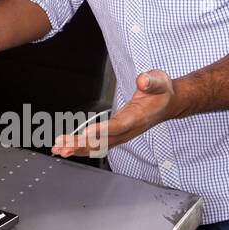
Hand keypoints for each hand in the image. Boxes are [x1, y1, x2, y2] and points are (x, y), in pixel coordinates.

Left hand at [51, 69, 175, 158]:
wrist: (169, 104)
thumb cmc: (162, 92)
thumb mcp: (160, 81)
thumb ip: (151, 81)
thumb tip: (142, 80)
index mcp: (138, 118)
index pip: (118, 126)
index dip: (102, 130)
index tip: (85, 132)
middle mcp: (129, 130)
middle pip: (103, 141)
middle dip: (82, 144)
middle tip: (63, 146)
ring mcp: (122, 134)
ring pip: (98, 145)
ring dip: (78, 147)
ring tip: (59, 149)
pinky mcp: (117, 134)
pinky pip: (98, 143)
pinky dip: (82, 146)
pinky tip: (68, 147)